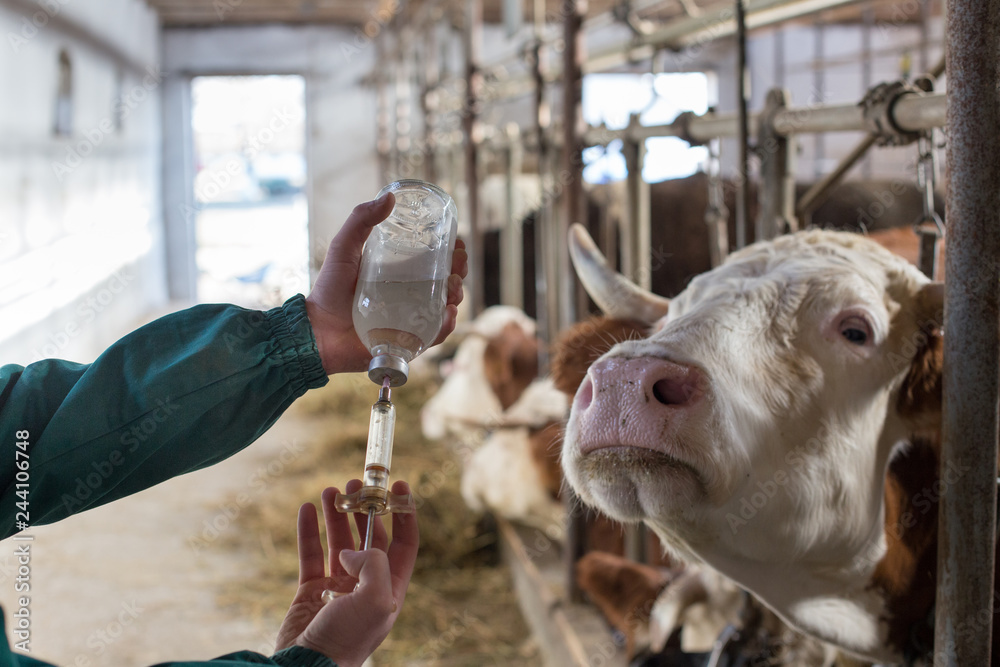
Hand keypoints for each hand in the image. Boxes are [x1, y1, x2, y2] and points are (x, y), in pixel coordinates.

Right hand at [274, 480, 418, 666]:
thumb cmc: (347, 640)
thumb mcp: (375, 599)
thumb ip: (374, 564)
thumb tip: (350, 549)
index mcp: (390, 589)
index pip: (404, 544)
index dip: (404, 513)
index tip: (398, 485)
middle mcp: (366, 586)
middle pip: (370, 538)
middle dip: (366, 509)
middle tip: (357, 483)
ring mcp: (338, 588)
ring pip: (339, 542)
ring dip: (337, 514)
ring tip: (331, 490)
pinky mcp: (310, 592)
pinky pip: (310, 554)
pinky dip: (308, 531)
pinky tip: (307, 509)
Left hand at [306, 194, 469, 374]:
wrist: (318, 331)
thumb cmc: (329, 290)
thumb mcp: (344, 248)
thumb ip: (361, 220)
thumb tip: (389, 196)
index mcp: (400, 275)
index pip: (434, 262)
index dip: (450, 253)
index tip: (458, 242)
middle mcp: (409, 297)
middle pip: (445, 283)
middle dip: (458, 272)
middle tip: (458, 263)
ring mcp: (411, 320)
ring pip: (445, 307)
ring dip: (456, 295)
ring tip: (452, 287)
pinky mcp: (409, 342)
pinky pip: (434, 335)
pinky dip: (445, 325)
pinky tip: (447, 313)